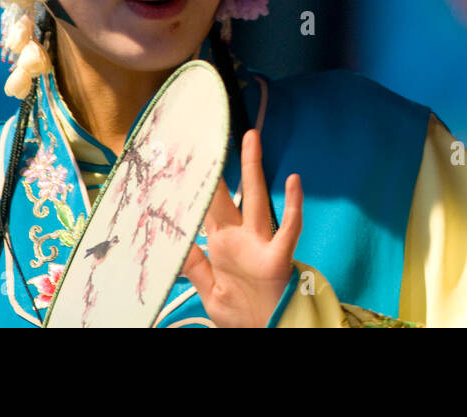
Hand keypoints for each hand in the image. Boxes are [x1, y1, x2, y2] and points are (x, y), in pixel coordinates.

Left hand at [181, 128, 302, 327]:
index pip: (206, 208)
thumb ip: (193, 265)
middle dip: (223, 166)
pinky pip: (288, 229)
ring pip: (258, 200)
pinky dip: (293, 206)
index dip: (196, 185)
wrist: (266, 332)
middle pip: (230, 196)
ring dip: (255, 170)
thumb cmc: (241, 312)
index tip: (184, 160)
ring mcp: (261, 245)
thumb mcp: (208, 289)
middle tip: (214, 135)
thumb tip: (173, 238)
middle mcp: (242, 238)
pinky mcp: (278, 258)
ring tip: (251, 139)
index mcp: (223, 245)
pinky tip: (293, 182)